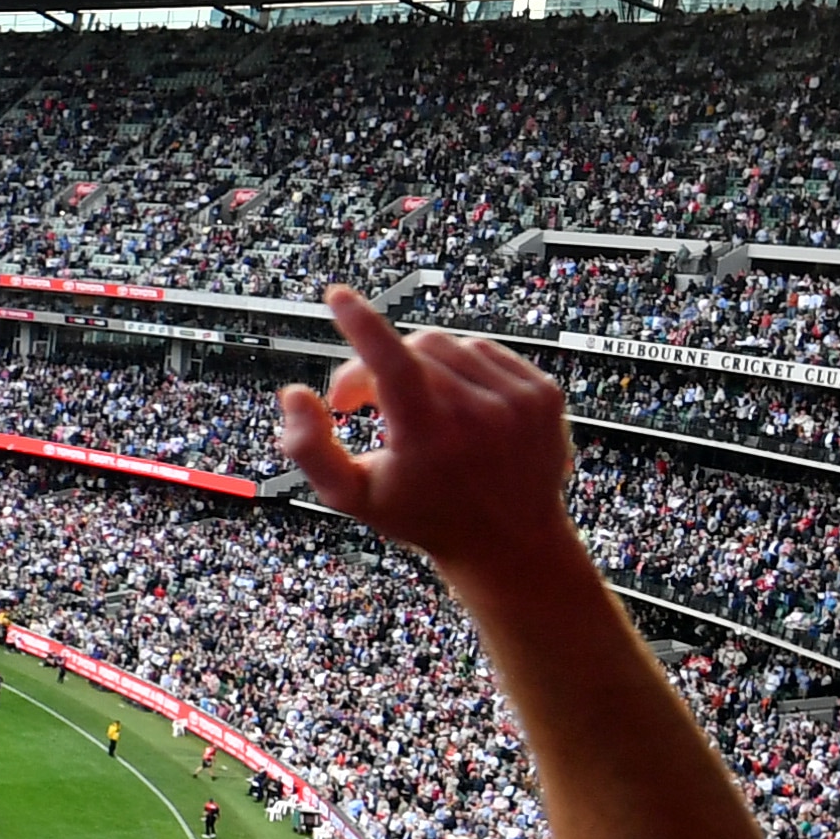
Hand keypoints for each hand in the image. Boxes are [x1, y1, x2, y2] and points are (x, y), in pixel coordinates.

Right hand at [274, 289, 578, 583]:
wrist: (510, 541)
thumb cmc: (423, 516)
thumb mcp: (353, 496)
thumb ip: (309, 448)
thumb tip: (295, 395)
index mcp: (430, 436)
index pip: (391, 361)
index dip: (361, 324)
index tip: (338, 296)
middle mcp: (479, 414)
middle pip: (413, 349)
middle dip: (378, 366)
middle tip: (360, 403)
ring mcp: (518, 401)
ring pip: (450, 346)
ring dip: (420, 366)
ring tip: (413, 408)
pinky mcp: (544, 394)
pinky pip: (487, 353)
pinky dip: (461, 367)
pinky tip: (453, 403)